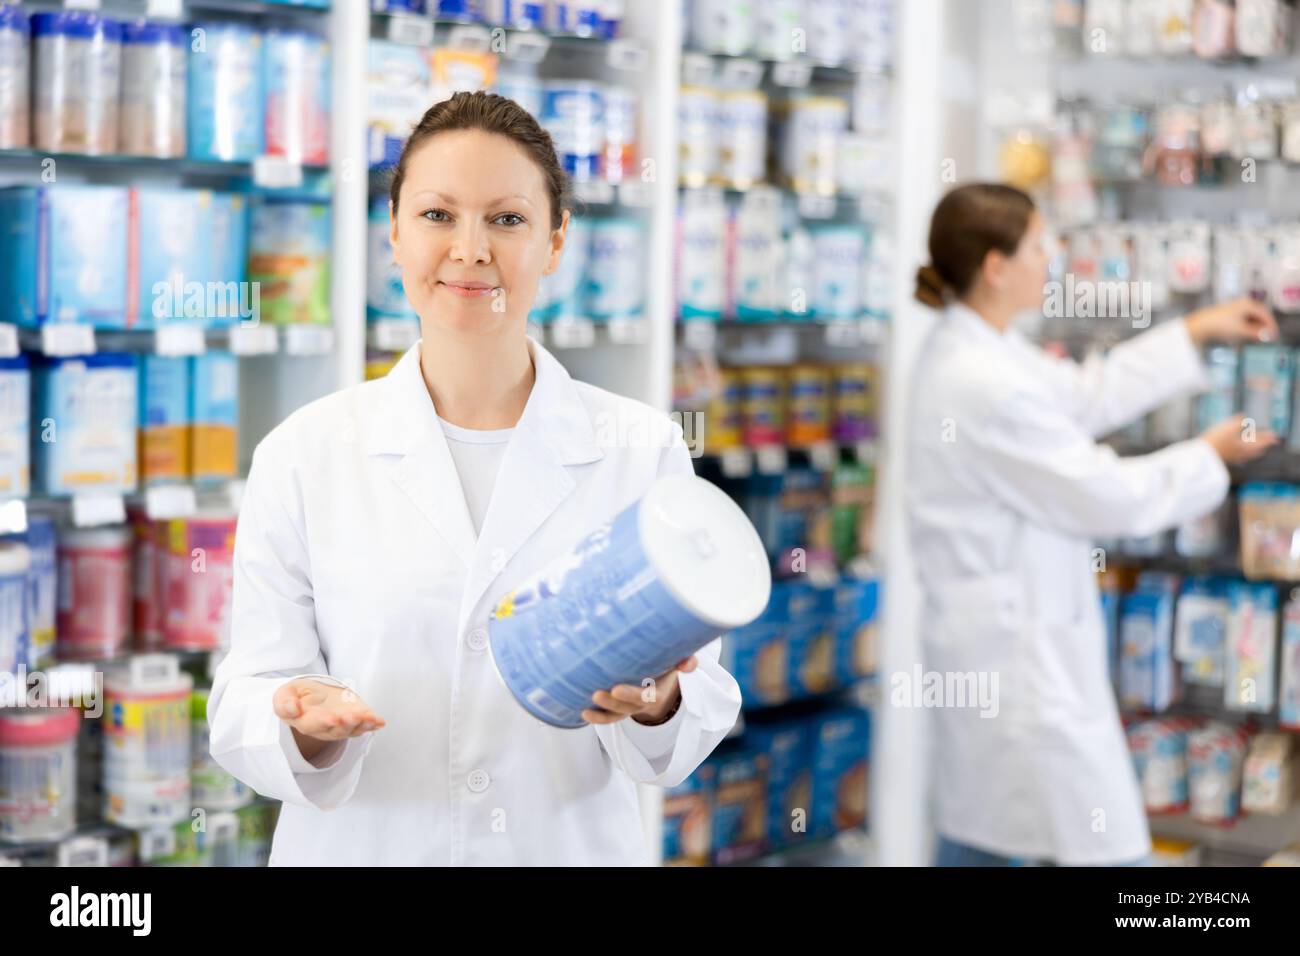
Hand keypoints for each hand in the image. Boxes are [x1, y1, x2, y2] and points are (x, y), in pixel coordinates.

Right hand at [273, 679, 384, 759]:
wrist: (313, 698)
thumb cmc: (298, 696)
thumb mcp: (286, 693)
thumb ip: (284, 702)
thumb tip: (293, 708)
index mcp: (304, 721)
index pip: (312, 724)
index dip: (323, 722)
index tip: (332, 718)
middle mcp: (324, 728)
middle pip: (335, 730)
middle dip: (345, 724)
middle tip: (352, 717)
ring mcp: (341, 725)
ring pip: (352, 730)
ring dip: (362, 725)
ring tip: (370, 719)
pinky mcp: (355, 719)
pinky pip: (364, 725)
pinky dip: (373, 724)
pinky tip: (380, 721)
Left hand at [582, 656, 697, 725]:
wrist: (660, 684)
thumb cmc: (665, 669)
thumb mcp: (676, 665)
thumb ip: (684, 662)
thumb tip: (690, 663)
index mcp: (655, 693)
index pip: (644, 696)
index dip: (631, 695)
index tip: (616, 689)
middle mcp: (640, 703)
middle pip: (626, 707)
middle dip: (611, 703)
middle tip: (596, 694)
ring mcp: (628, 708)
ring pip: (614, 715)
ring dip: (600, 714)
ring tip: (585, 709)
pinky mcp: (617, 709)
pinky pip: (607, 717)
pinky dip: (595, 717)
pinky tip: (581, 710)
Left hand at [1185, 297, 1277, 345]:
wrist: (1200, 325)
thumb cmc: (1221, 326)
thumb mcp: (1242, 331)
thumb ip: (1256, 333)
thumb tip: (1267, 335)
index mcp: (1248, 304)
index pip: (1265, 314)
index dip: (1271, 326)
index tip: (1274, 335)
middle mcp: (1242, 303)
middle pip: (1258, 314)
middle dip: (1263, 326)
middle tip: (1267, 337)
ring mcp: (1234, 307)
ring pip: (1250, 317)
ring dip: (1255, 326)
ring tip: (1256, 337)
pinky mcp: (1227, 313)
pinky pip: (1242, 319)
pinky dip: (1246, 326)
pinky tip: (1245, 333)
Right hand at [1200, 414, 1278, 464]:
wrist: (1200, 456)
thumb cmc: (1217, 441)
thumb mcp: (1230, 427)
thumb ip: (1239, 421)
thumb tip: (1243, 417)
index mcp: (1247, 448)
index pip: (1262, 442)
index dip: (1268, 437)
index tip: (1274, 435)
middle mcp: (1241, 455)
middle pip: (1255, 449)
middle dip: (1261, 442)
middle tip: (1268, 439)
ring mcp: (1233, 458)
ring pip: (1246, 452)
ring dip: (1251, 446)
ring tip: (1252, 440)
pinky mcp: (1224, 457)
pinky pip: (1238, 454)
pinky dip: (1241, 449)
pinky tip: (1236, 447)